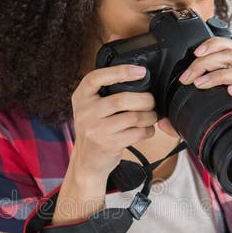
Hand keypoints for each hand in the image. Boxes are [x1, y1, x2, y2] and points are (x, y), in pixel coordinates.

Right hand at [69, 63, 157, 180]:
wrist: (86, 160)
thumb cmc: (95, 129)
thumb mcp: (90, 108)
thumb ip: (104, 93)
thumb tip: (138, 79)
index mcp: (81, 97)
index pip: (96, 78)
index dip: (120, 72)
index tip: (141, 71)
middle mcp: (85, 112)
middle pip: (121, 99)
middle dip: (144, 99)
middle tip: (151, 102)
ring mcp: (96, 130)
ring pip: (133, 117)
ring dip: (149, 116)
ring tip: (151, 116)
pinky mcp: (108, 144)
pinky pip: (136, 133)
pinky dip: (147, 131)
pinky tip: (146, 130)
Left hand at [157, 36, 231, 137]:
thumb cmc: (226, 123)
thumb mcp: (201, 116)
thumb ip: (180, 120)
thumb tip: (162, 123)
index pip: (228, 47)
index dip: (213, 44)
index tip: (195, 52)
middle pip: (231, 56)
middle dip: (206, 62)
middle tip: (189, 78)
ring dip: (220, 75)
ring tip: (202, 84)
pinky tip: (231, 91)